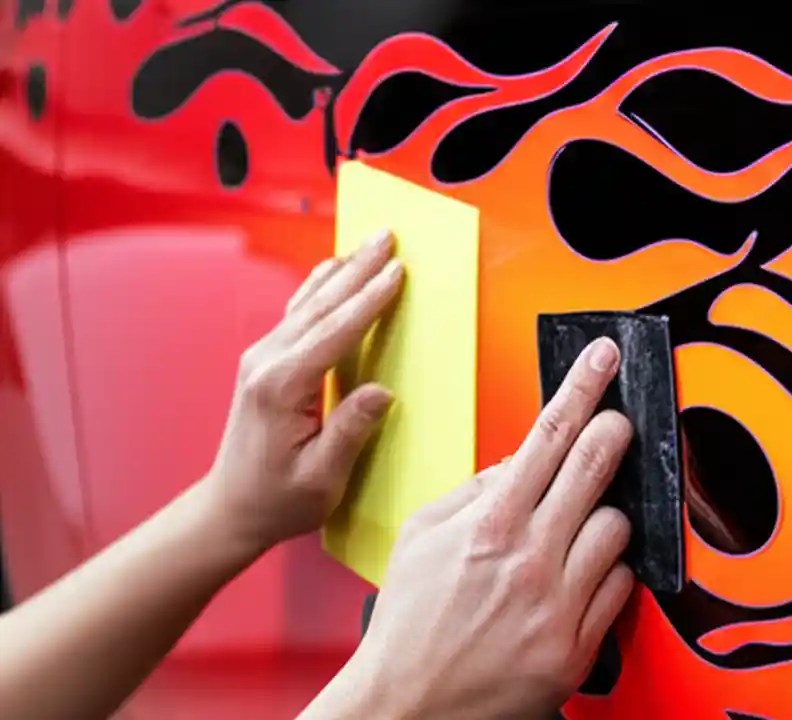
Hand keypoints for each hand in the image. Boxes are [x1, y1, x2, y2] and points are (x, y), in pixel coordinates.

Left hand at [205, 230, 403, 550]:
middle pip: (321, 305)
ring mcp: (261, 359)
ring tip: (369, 243)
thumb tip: (382, 392)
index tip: (397, 272)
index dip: (369, 300)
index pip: (335, 332)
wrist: (231, 508)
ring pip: (308, 303)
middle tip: (388, 237)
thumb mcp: (321, 477)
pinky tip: (334, 271)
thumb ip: (350, 432)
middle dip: (358, 269)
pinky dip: (321, 288)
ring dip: (342, 271)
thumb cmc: (278, 499)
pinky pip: (298, 314)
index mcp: (281, 387)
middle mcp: (266, 363)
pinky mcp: (264, 363)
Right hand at [312, 337, 635, 719]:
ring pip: (619, 526)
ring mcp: (559, 603)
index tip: (605, 359)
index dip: (585, 386)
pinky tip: (581, 573)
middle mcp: (530, 558)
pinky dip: (610, 571)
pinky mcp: (578, 644)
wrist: (407, 706)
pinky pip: (622, 586)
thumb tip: (520, 460)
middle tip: (618, 424)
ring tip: (580, 525)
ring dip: (607, 515)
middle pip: (599, 465)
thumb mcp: (420, 535)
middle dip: (616, 431)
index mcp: (489, 523)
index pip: (550, 433)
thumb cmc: (411, 623)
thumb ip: (475, 490)